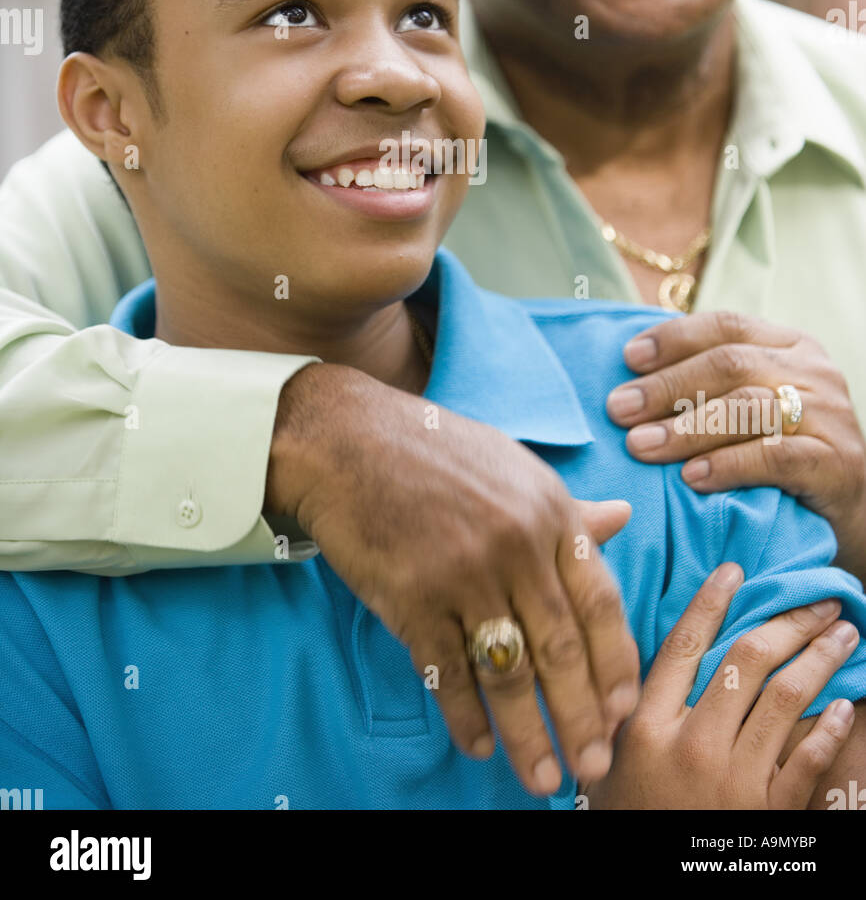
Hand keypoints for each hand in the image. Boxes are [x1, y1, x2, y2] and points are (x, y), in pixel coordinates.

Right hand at [266, 362, 639, 796]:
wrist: (347, 440)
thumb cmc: (435, 451)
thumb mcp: (514, 467)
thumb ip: (567, 507)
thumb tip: (620, 519)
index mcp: (549, 512)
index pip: (600, 603)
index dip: (615, 664)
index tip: (622, 712)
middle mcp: (516, 545)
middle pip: (561, 650)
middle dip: (581, 718)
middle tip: (593, 768)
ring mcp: (464, 573)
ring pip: (508, 673)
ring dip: (529, 735)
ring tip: (543, 780)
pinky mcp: (412, 597)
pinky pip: (447, 672)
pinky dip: (465, 716)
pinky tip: (479, 744)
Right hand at [585, 564, 858, 809]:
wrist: (651, 893)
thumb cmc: (630, 822)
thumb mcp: (614, 763)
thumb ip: (633, 711)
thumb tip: (665, 654)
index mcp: (646, 728)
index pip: (684, 645)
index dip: (712, 602)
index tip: (737, 571)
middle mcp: (692, 745)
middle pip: (746, 663)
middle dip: (788, 622)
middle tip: (819, 600)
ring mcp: (733, 781)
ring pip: (785, 700)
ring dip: (820, 661)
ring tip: (842, 634)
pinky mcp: (767, 816)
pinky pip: (807, 762)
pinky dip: (831, 731)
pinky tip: (846, 706)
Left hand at [606, 311, 865, 581]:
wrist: (855, 515)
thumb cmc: (788, 456)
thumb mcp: (755, 407)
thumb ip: (713, 385)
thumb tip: (633, 379)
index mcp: (790, 346)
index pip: (726, 326)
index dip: (674, 338)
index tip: (628, 357)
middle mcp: (813, 372)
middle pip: (730, 364)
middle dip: (667, 386)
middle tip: (619, 409)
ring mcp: (829, 416)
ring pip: (749, 407)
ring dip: (686, 427)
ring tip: (640, 445)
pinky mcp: (836, 463)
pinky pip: (775, 457)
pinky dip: (728, 464)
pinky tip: (691, 478)